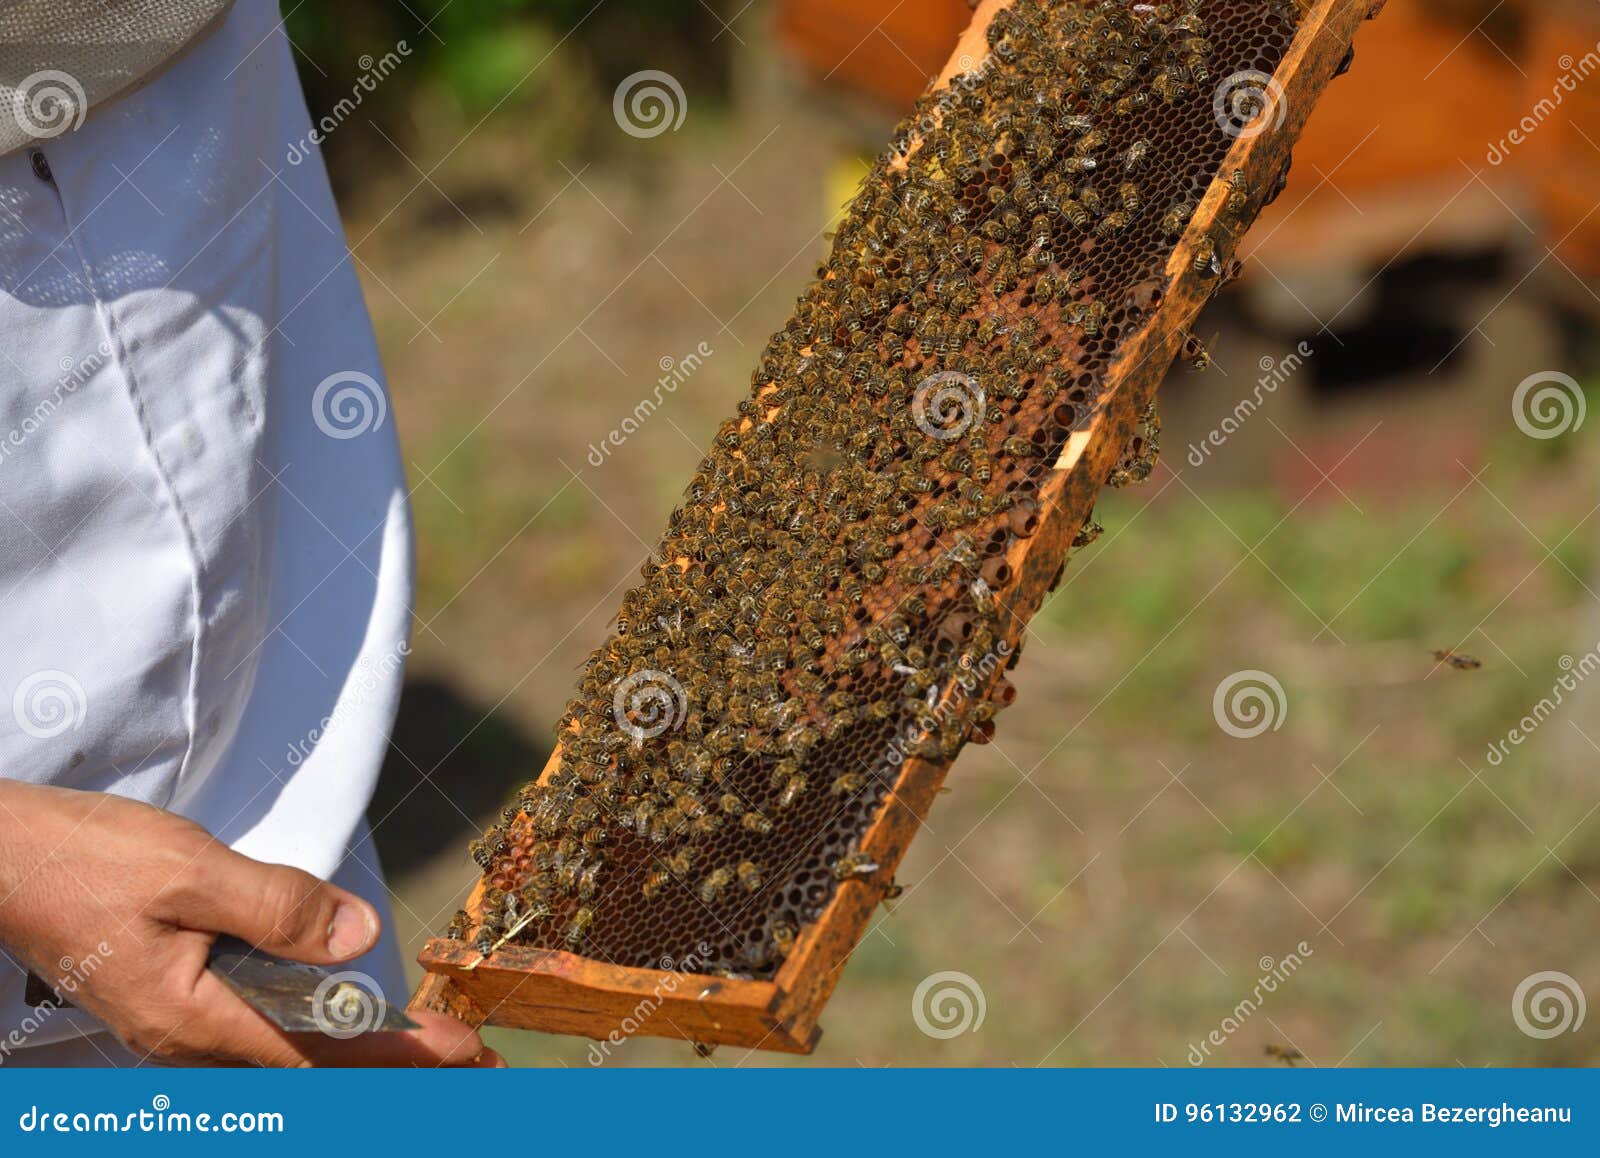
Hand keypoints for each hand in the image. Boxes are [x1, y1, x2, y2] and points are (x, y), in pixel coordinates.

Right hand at [0, 780, 500, 1066]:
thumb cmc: (80, 859)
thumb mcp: (191, 871)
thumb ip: (279, 908)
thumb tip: (358, 936)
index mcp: (195, 1020)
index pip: (319, 1055)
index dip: (395, 1055)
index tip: (458, 1050)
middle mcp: (186, 1037)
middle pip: (306, 1066)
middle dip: (386, 1063)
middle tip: (458, 1054)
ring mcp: (172, 1021)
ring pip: (281, 1047)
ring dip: (352, 1046)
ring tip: (415, 1038)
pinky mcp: (164, 994)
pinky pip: (254, 1023)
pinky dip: (309, 1021)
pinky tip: (331, 1005)